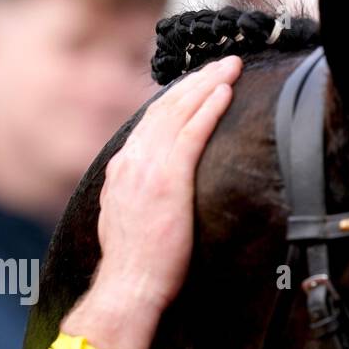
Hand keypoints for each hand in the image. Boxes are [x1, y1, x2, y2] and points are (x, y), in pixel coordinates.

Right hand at [61, 54, 240, 348]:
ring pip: (179, 111)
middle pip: (164, 108)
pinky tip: (224, 92)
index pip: (149, 122)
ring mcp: (147, 167)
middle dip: (194, 81)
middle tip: (219, 62)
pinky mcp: (168, 178)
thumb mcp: (123, 220)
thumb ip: (132, 195)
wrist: (128, 285)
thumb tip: (145, 190)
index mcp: (119, 169)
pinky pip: (192, 132)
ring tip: (229, 67)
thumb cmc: (133, 265)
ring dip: (206, 84)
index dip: (174, 98)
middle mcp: (130, 161)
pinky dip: (208, 108)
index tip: (195, 84)